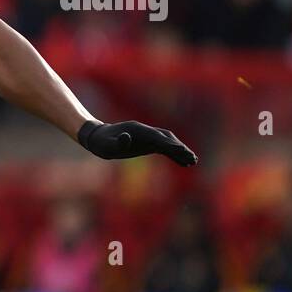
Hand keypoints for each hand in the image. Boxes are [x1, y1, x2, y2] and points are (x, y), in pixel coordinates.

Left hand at [78, 119, 197, 165]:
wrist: (99, 137)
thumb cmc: (101, 143)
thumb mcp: (105, 145)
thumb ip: (117, 142)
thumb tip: (127, 138)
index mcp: (137, 130)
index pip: (157, 138)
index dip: (169, 144)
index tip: (181, 150)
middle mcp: (145, 131)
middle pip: (166, 139)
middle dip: (179, 148)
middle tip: (192, 158)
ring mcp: (148, 136)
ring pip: (168, 142)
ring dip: (180, 150)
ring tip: (192, 161)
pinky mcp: (148, 143)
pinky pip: (164, 148)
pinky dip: (174, 153)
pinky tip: (183, 162)